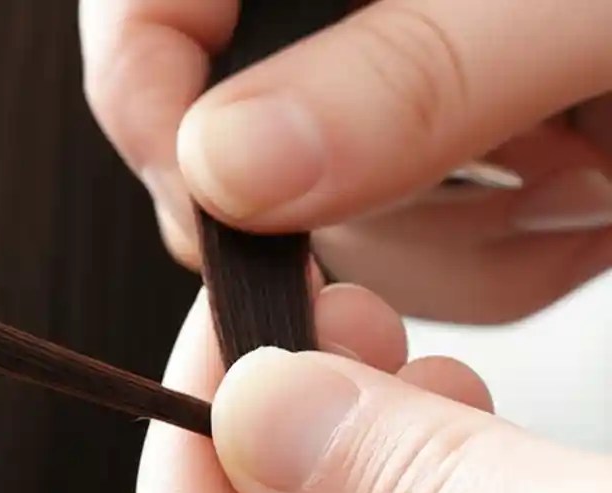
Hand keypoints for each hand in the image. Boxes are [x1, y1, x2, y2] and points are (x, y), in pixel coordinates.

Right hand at [81, 0, 611, 322]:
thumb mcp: (587, 5)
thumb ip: (411, 69)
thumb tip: (224, 165)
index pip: (146, 4)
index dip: (149, 91)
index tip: (218, 193)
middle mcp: (342, 3)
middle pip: (218, 122)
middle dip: (341, 196)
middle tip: (492, 175)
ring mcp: (383, 64)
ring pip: (306, 201)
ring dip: (442, 232)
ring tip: (581, 171)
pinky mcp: (438, 126)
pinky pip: (397, 229)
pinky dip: (488, 246)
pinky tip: (580, 195)